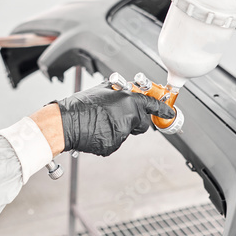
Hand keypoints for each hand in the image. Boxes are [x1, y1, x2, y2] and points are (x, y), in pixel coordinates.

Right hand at [51, 81, 175, 156]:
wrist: (67, 123)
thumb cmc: (81, 105)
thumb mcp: (103, 89)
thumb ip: (120, 91)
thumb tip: (129, 90)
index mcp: (128, 100)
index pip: (153, 105)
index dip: (163, 110)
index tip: (169, 113)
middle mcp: (128, 117)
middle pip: (143, 124)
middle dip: (136, 121)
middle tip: (121, 117)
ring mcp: (121, 134)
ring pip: (127, 133)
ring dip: (118, 128)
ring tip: (100, 122)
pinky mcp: (113, 146)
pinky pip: (115, 142)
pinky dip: (108, 137)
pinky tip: (96, 131)